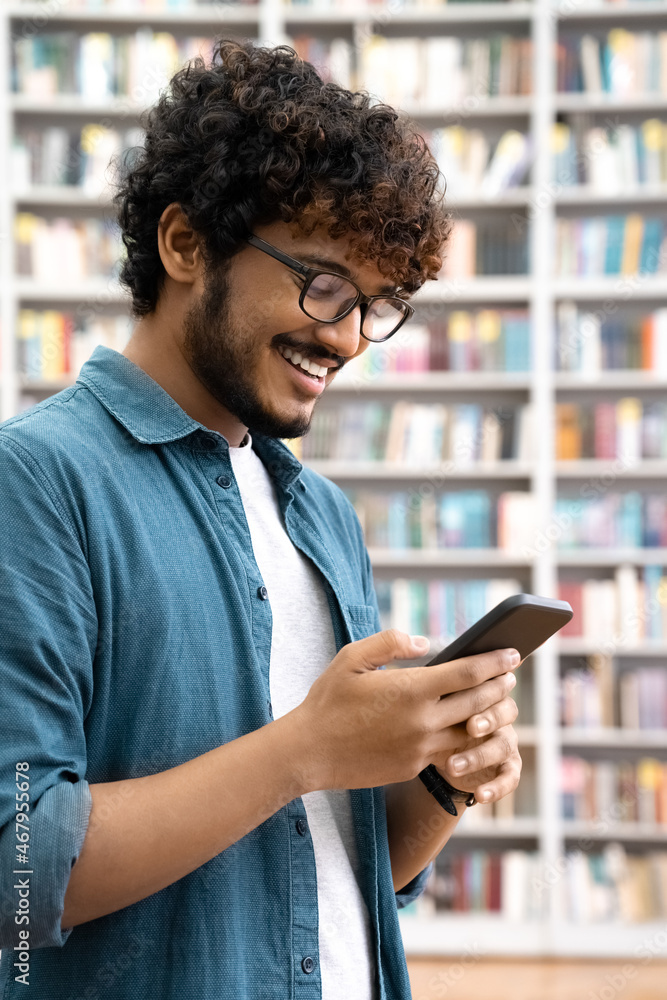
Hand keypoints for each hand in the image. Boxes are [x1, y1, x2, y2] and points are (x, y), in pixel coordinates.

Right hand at [292, 628, 520, 793]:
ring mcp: (421, 748)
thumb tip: (425, 643)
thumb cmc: (328, 700)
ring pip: (471, 732)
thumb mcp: (352, 658)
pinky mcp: (415, 766)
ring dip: (489, 715)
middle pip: (478, 702)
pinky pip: (449, 751)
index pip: (468, 673)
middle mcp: (423, 721)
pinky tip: (468, 727)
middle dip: (500, 686)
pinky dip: (465, 737)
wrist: (309, 752)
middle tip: (511, 674)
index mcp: (411, 689)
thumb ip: (391, 643)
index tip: (512, 653)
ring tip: (497, 702)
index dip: (494, 661)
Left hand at [427, 683, 521, 804]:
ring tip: (452, 766)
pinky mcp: (507, 766)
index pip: (493, 682)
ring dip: (480, 755)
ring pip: (502, 745)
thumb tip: (419, 649)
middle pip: (505, 710)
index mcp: (481, 690)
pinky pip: (510, 777)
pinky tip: (480, 795)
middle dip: (489, 718)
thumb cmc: (429, 715)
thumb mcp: (428, 697)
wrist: (433, 751)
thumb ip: (430, 677)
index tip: (470, 690)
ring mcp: (504, 740)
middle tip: (470, 727)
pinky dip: (498, 787)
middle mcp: (497, 713)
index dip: (490, 686)